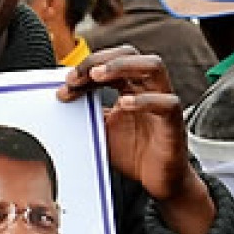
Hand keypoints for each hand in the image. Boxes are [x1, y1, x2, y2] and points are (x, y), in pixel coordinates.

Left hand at [57, 45, 213, 233]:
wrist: (155, 180)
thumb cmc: (131, 151)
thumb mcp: (99, 128)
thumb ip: (85, 111)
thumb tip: (59, 98)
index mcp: (129, 86)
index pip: (109, 62)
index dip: (86, 67)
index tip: (65, 83)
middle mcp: (148, 87)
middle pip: (130, 54)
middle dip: (100, 60)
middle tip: (76, 76)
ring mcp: (163, 101)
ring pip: (153, 66)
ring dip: (122, 66)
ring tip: (97, 75)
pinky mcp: (174, 122)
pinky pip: (166, 103)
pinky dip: (144, 100)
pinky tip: (124, 105)